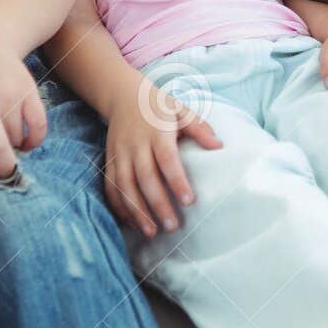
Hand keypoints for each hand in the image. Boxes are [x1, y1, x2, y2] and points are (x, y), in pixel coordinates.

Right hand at [102, 78, 220, 236]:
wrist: (123, 96)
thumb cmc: (158, 106)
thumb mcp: (181, 109)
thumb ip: (199, 127)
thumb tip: (218, 146)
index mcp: (157, 132)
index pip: (167, 159)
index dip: (177, 181)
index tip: (189, 201)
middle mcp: (136, 145)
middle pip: (145, 178)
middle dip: (158, 204)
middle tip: (172, 226)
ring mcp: (120, 154)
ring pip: (125, 186)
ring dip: (137, 211)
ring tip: (151, 232)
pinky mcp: (110, 160)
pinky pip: (111, 187)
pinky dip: (119, 207)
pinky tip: (131, 224)